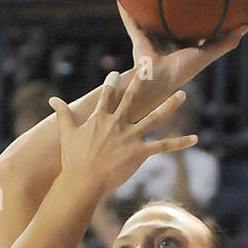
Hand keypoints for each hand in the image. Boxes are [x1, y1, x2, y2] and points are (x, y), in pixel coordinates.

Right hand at [49, 77, 195, 198]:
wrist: (82, 181)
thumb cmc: (73, 159)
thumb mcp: (67, 133)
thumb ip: (63, 113)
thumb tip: (52, 99)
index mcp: (100, 118)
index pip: (107, 95)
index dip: (112, 82)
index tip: (116, 73)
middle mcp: (117, 123)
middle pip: (134, 97)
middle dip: (144, 80)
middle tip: (154, 65)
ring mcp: (130, 137)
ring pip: (155, 117)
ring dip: (170, 105)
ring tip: (183, 94)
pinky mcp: (140, 153)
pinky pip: (164, 146)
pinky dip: (180, 143)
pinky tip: (195, 138)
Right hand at [117, 0, 247, 98]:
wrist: (157, 79)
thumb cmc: (183, 70)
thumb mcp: (207, 54)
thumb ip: (225, 42)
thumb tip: (247, 26)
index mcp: (184, 44)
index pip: (193, 26)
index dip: (198, 12)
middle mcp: (167, 40)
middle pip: (171, 19)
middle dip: (173, 4)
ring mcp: (152, 38)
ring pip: (149, 18)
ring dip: (146, 4)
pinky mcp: (138, 38)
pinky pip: (131, 21)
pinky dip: (125, 10)